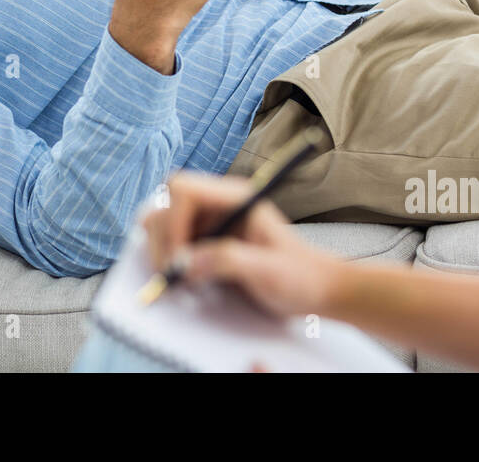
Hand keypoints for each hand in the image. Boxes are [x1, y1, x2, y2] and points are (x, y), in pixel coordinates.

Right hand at [139, 171, 344, 318]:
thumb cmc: (300, 276)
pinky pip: (172, 241)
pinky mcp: (205, 240)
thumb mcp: (268, 271)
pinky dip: (168, 259)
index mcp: (236, 197)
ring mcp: (210, 221)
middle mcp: (218, 203)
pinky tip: (183, 279)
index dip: (172, 222)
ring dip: (163, 250)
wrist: (315, 289)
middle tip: (173, 276)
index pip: (183, 190)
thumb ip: (227, 261)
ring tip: (178, 279)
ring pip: (163, 222)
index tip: (177, 260)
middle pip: (166, 204)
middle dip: (163, 240)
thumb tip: (184, 262)